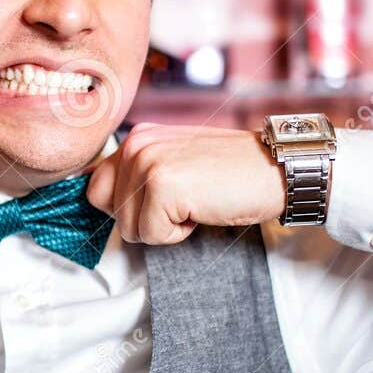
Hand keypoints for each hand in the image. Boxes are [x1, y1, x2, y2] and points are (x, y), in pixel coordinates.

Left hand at [85, 123, 285, 243]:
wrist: (276, 170)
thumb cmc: (231, 174)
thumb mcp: (176, 162)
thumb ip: (140, 175)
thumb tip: (104, 201)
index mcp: (137, 137)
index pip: (97, 189)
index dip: (129, 208)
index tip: (165, 200)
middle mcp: (136, 144)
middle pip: (111, 212)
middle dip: (146, 220)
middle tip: (185, 200)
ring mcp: (148, 163)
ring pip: (129, 228)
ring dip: (164, 228)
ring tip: (195, 202)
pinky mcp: (163, 186)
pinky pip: (151, 235)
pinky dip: (178, 234)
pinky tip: (202, 208)